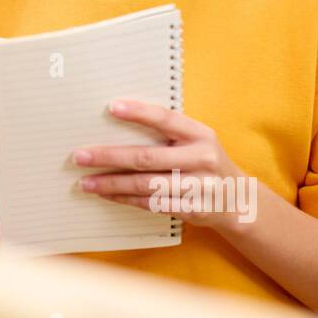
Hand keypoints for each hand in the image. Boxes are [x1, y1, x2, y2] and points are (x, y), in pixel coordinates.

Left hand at [73, 100, 253, 230]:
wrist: (238, 199)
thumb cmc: (204, 162)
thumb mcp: (196, 141)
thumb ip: (169, 132)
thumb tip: (117, 121)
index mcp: (201, 134)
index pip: (166, 119)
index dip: (139, 113)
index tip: (111, 108)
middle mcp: (202, 158)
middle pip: (147, 157)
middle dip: (109, 156)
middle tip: (80, 156)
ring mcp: (199, 186)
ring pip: (145, 185)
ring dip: (111, 184)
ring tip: (85, 182)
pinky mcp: (193, 210)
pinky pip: (152, 204)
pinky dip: (126, 200)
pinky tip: (107, 195)